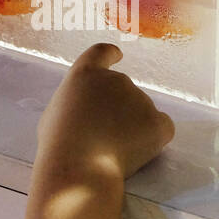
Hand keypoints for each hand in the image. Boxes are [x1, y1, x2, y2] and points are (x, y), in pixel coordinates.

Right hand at [36, 43, 175, 180]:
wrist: (78, 165)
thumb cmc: (58, 143)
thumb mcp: (56, 112)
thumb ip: (76, 104)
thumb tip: (87, 112)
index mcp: (87, 74)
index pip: (102, 53)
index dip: (110, 55)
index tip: (118, 56)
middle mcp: (118, 80)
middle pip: (122, 91)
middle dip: (117, 110)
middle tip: (102, 137)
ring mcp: (141, 99)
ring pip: (141, 112)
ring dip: (131, 127)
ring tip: (111, 151)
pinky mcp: (157, 122)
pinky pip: (161, 127)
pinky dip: (152, 137)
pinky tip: (136, 151)